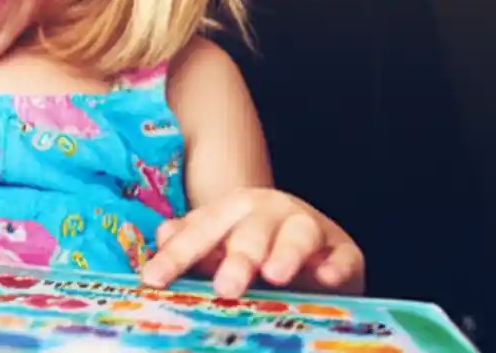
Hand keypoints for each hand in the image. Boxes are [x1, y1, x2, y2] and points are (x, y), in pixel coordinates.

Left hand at [139, 187, 363, 298]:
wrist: (305, 239)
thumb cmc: (250, 244)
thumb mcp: (217, 242)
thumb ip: (189, 241)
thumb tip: (163, 236)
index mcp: (232, 209)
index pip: (200, 232)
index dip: (177, 256)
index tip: (153, 279)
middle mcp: (270, 212)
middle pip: (251, 232)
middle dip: (238, 258)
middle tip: (225, 287)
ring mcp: (308, 227)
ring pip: (298, 235)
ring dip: (286, 254)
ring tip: (275, 275)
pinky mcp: (342, 250)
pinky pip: (342, 256)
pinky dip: (336, 266)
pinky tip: (325, 278)